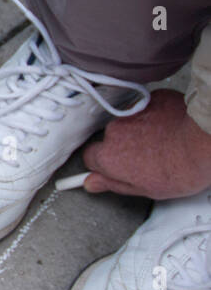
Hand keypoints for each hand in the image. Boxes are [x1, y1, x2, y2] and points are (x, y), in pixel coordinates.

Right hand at [83, 89, 210, 199]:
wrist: (205, 137)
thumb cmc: (182, 166)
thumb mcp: (148, 189)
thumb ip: (114, 184)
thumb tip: (94, 183)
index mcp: (109, 157)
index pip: (90, 159)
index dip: (103, 166)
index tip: (110, 171)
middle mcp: (114, 131)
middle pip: (110, 140)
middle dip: (124, 149)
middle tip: (147, 160)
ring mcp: (131, 113)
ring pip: (128, 124)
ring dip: (139, 132)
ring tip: (163, 144)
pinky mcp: (149, 100)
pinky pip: (145, 110)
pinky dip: (154, 118)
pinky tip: (170, 128)